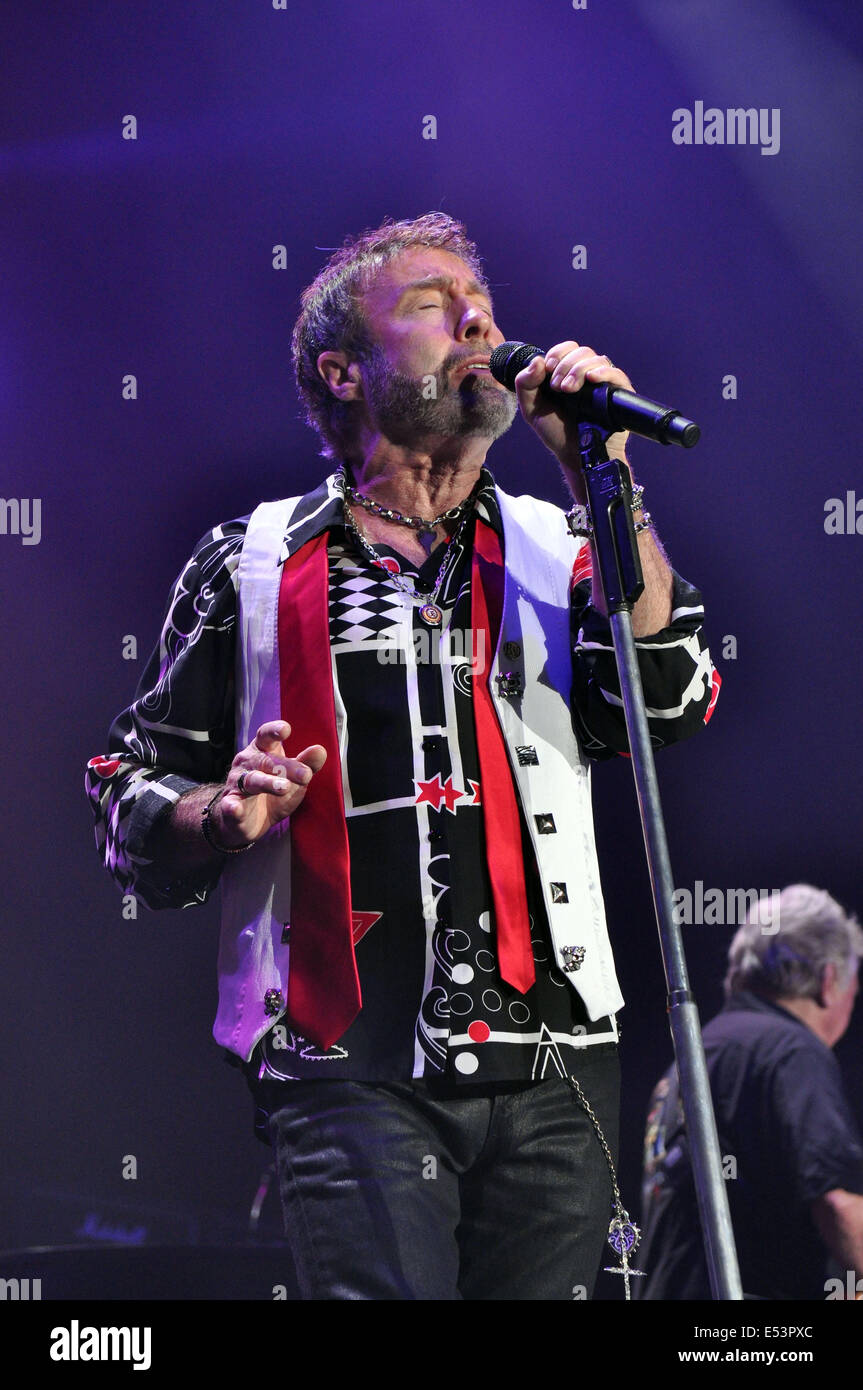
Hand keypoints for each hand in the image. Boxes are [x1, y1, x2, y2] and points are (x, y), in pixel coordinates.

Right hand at [213, 720, 326, 847]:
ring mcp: (236, 784)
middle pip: (265, 760)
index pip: (265, 736)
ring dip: (267, 783)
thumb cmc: (273, 792)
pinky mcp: (230, 805)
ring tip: (284, 787)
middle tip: (306, 775)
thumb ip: (307, 764)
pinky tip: (236, 809)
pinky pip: (230, 805)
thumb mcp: (294, 778)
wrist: (248, 821)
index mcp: (261, 751)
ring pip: (251, 780)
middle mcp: (247, 763)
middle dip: (286, 766)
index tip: (286, 729)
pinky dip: (233, 807)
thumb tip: (320, 750)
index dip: (273, 731)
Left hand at [514, 341, 633, 494]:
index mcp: (568, 373)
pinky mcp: (619, 394)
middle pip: (582, 351)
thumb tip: (537, 360)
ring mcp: (604, 383)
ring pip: (597, 359)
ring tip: (568, 390)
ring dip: (579, 370)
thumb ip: (525, 384)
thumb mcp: (532, 408)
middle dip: (565, 365)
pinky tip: (592, 379)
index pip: (568, 348)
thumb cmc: (556, 432)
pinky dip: (603, 372)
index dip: (557, 354)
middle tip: (558, 387)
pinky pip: (616, 373)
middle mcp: (588, 375)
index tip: (548, 370)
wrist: (575, 456)